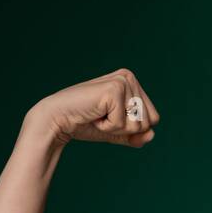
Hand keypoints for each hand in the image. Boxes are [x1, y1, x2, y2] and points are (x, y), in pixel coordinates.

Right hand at [24, 68, 161, 148]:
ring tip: (98, 115)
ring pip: (139, 124)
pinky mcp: (114, 89)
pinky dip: (107, 127)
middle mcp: (129, 77)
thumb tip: (152, 135)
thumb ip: (135, 135)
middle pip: (149, 122)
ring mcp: (123, 81)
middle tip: (102, 117)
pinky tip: (93, 114)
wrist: (58, 121)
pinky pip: (122, 123)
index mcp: (132, 83)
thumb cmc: (85, 124)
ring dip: (116, 128)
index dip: (132, 128)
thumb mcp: (116, 131)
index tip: (110, 117)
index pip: (153, 119)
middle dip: (125, 129)